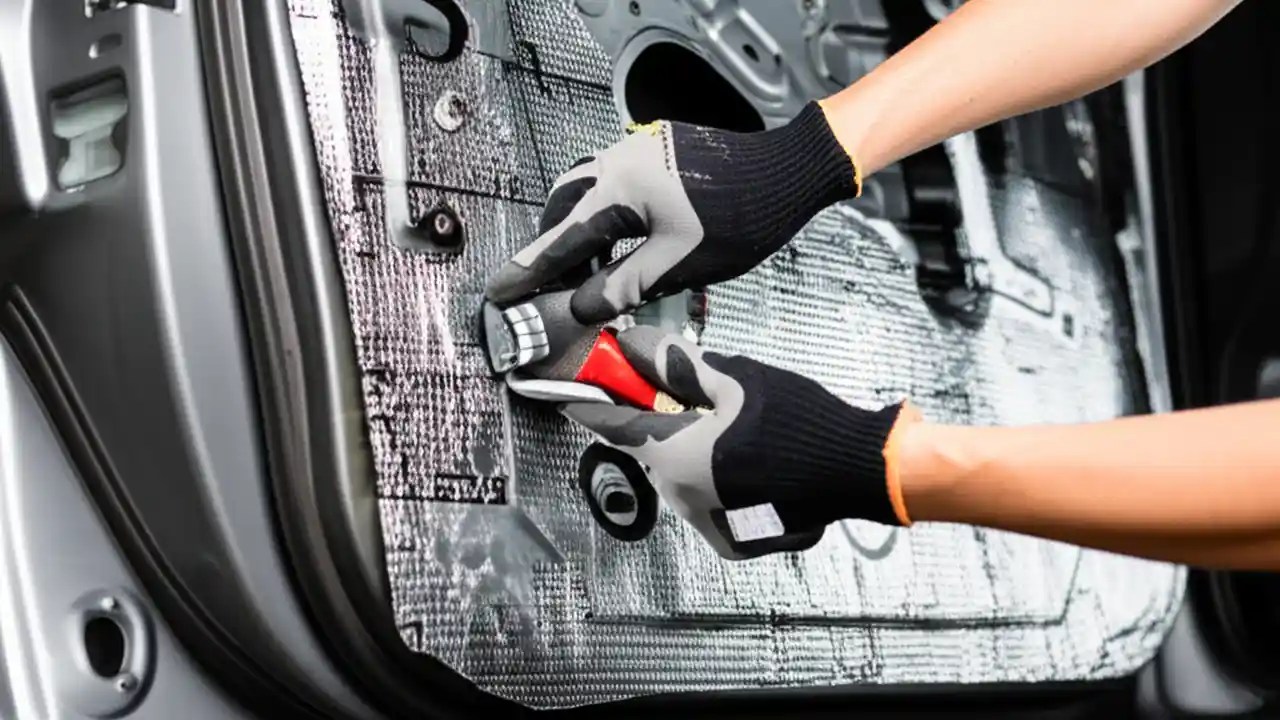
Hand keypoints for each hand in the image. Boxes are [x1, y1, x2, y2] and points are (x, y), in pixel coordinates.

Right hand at [484, 102, 858, 323]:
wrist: (788, 171)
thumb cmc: (740, 218)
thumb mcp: (679, 264)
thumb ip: (624, 286)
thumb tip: (582, 307)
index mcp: (618, 190)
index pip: (560, 239)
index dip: (529, 271)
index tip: (500, 291)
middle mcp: (617, 162)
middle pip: (563, 209)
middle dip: (549, 248)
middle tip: (544, 287)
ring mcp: (636, 151)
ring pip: (586, 194)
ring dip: (577, 231)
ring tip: (581, 271)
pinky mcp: (655, 151)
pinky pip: (611, 185)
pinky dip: (602, 216)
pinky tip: (615, 241)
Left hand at [560, 326, 918, 559]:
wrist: (856, 468)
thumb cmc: (796, 422)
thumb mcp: (734, 379)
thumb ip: (677, 362)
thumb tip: (636, 342)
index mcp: (672, 457)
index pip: (612, 425)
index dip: (586, 402)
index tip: (563, 390)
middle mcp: (679, 495)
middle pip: (649, 447)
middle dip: (656, 417)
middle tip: (677, 388)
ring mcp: (706, 518)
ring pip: (679, 471)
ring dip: (687, 443)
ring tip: (724, 418)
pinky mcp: (733, 533)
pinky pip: (706, 494)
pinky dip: (712, 470)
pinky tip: (741, 449)